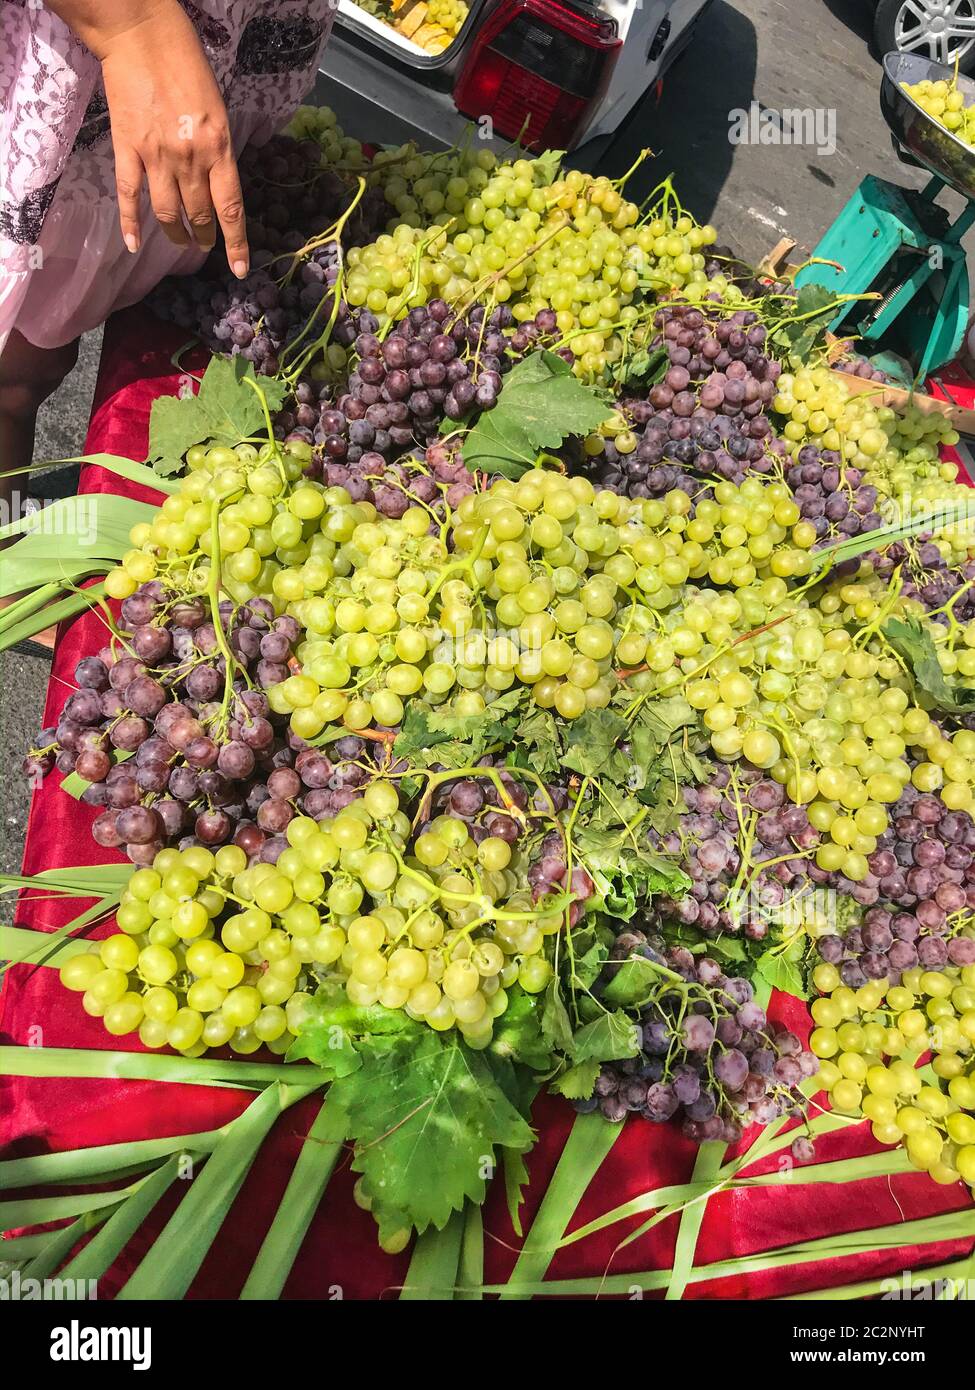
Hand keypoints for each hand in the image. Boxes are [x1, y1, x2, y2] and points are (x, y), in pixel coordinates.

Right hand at [97, 3, 249, 275]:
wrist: (141, 36)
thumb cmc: (185, 64)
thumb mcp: (217, 108)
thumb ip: (218, 148)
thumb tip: (217, 181)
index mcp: (218, 147)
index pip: (230, 207)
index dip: (236, 243)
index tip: (238, 269)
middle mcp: (189, 158)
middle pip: (198, 214)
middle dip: (204, 236)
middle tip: (204, 245)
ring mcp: (156, 156)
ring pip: (167, 212)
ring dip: (175, 233)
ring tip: (180, 241)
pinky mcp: (127, 148)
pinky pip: (129, 195)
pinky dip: (131, 223)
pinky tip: (133, 244)